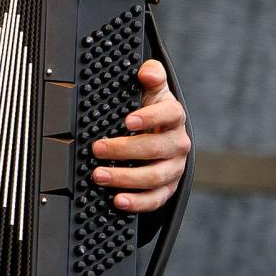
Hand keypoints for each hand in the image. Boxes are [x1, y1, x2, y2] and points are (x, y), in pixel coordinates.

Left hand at [91, 59, 190, 212]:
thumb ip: (151, 76)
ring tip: (99, 175)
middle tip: (98, 149)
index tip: (127, 121)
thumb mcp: (152, 90)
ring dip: (125, 178)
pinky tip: (118, 200)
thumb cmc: (152, 111)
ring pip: (155, 177)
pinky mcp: (167, 188)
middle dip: (125, 150)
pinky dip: (137, 203)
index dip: (150, 117)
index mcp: (173, 117)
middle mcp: (177, 144)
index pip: (169, 115)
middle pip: (156, 148)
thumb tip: (147, 73)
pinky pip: (155, 199)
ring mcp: (173, 168)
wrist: (162, 135)